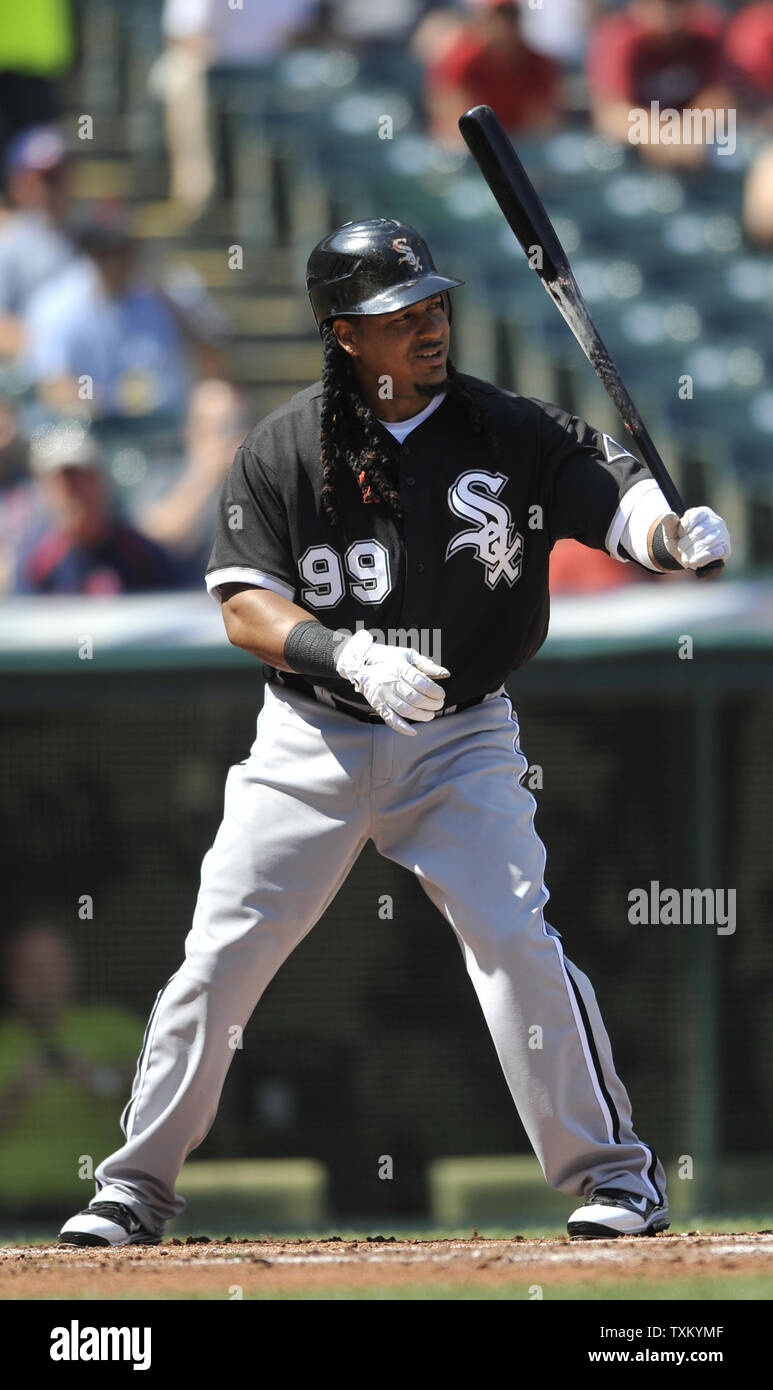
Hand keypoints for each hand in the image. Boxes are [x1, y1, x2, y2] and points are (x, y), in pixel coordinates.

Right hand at [335, 628, 449, 735]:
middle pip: (415, 698)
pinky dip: (402, 727)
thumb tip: (445, 673)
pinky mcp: (378, 705)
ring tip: (430, 714)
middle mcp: (391, 682)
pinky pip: (390, 719)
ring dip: (421, 715)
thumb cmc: (389, 660)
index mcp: (400, 668)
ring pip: (405, 710)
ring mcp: (384, 695)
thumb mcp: (408, 655)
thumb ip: (426, 664)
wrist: (362, 664)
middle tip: (438, 705)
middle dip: (431, 704)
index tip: (441, 694)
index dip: (434, 691)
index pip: (420, 682)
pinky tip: (413, 731)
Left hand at [662, 506, 730, 569]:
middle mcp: (716, 521)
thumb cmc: (680, 541)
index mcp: (702, 512)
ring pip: (707, 542)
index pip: (691, 518)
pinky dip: (700, 559)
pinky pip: (714, 553)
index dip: (682, 530)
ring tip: (685, 556)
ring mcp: (723, 535)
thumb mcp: (671, 532)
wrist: (688, 557)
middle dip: (684, 543)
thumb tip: (666, 515)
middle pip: (699, 531)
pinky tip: (693, 561)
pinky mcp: (726, 549)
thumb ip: (669, 523)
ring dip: (691, 552)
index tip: (680, 535)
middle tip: (681, 549)